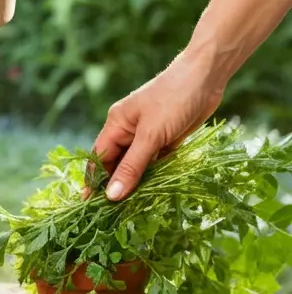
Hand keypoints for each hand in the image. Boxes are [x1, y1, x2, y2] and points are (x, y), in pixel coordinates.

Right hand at [92, 48, 224, 200]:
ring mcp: (148, 135)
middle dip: (114, 185)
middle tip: (113, 215)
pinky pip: (155, 163)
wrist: (205, 79)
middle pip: (117, 163)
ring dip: (135, 184)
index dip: (94, 180)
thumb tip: (112, 195)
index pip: (100, 157)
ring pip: (136, 165)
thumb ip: (133, 166)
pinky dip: (154, 177)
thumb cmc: (173, 100)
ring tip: (132, 210)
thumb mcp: (151, 135)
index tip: (88, 204)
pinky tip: (154, 193)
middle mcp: (128, 130)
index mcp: (116, 124)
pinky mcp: (166, 139)